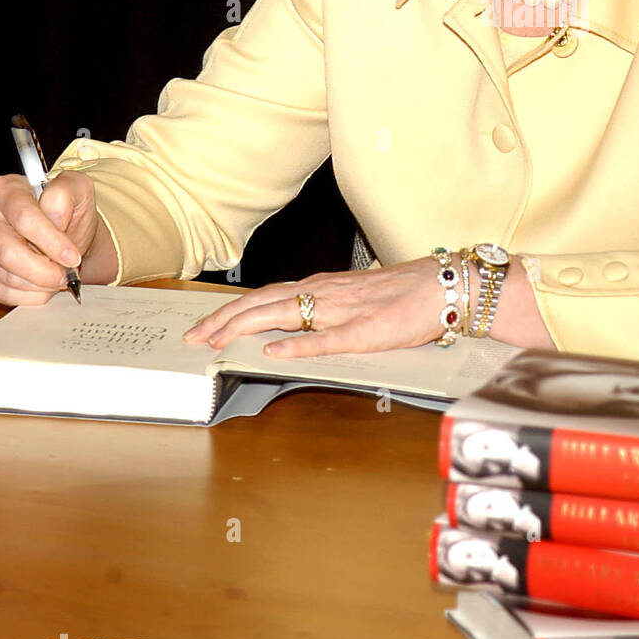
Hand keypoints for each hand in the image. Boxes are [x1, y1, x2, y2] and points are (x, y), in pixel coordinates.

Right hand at [0, 172, 96, 306]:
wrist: (65, 233)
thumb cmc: (69, 210)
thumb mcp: (78, 191)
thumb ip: (66, 196)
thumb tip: (55, 219)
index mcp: (10, 190)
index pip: (25, 218)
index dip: (50, 241)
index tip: (72, 257)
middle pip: (8, 252)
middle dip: (42, 270)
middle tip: (66, 276)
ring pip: (5, 275)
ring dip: (39, 284)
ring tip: (59, 277)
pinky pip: (4, 291)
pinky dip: (31, 295)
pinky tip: (45, 285)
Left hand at [182, 257, 447, 357]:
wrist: (445, 286)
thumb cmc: (406, 294)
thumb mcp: (356, 299)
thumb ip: (325, 310)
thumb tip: (294, 328)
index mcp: (323, 287)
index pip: (265, 297)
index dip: (231, 312)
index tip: (204, 327)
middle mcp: (325, 293)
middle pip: (262, 304)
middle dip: (223, 320)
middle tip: (193, 338)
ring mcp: (343, 311)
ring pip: (283, 314)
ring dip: (245, 327)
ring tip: (215, 341)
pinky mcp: (366, 331)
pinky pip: (327, 339)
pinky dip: (298, 344)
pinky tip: (276, 352)